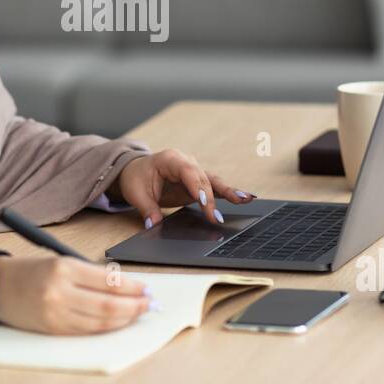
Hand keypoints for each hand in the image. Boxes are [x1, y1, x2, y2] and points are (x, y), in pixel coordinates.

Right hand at [0, 255, 151, 334]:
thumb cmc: (28, 271)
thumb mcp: (57, 261)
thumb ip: (88, 275)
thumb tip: (124, 287)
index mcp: (63, 267)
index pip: (108, 280)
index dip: (132, 287)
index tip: (145, 288)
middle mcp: (59, 291)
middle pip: (108, 304)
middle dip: (134, 305)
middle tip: (148, 303)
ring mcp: (55, 313)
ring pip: (100, 322)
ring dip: (123, 319)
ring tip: (137, 314)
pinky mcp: (52, 330)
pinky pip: (85, 332)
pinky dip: (105, 329)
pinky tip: (116, 324)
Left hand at [110, 149, 255, 227]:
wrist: (137, 170)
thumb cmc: (136, 178)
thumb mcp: (136, 193)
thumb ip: (147, 208)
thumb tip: (153, 224)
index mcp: (170, 159)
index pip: (186, 171)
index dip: (196, 185)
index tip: (203, 201)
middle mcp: (186, 162)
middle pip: (202, 180)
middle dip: (210, 199)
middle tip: (215, 218)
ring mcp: (194, 171)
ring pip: (213, 182)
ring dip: (229, 192)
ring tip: (245, 199)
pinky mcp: (198, 182)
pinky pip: (215, 187)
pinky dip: (229, 193)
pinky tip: (246, 198)